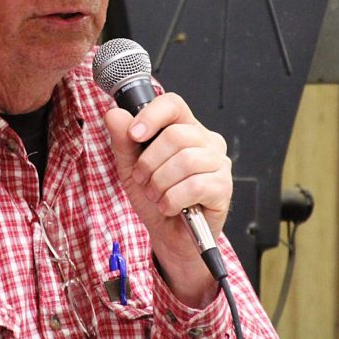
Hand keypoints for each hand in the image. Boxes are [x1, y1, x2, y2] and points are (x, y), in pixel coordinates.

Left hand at [102, 92, 232, 307]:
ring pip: (185, 161)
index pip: (173, 104)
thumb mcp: (130, 167)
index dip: (151, 116)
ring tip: (156, 195)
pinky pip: (194, 186)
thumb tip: (114, 113)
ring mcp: (218, 162)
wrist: (168, 234)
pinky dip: (173, 200)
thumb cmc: (154, 196)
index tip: (134, 134)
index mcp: (184, 127)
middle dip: (150, 162)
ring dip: (160, 183)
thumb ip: (122, 140)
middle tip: (143, 180)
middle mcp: (206, 140)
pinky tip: (169, 206)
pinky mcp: (224, 187)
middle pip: (176, 135)